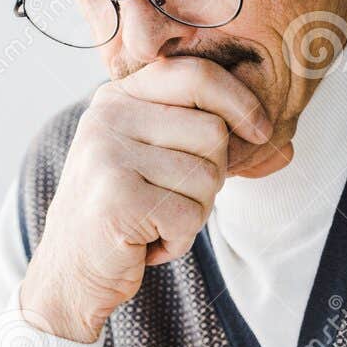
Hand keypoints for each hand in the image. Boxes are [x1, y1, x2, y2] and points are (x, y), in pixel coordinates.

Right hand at [21, 56, 289, 342]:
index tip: (259, 130)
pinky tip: (148, 242)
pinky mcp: (116, 197)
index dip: (239, 101)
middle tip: (175, 199)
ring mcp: (108, 154)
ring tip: (157, 221)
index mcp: (119, 97)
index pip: (196, 76)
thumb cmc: (124, 211)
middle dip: (212, 176)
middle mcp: (109, 117)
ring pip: (207, 177)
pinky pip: (189, 216)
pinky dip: (179, 240)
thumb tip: (275, 135)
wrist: (71, 270)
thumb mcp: (150, 153)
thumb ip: (193, 128)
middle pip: (212, 132)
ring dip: (195, 213)